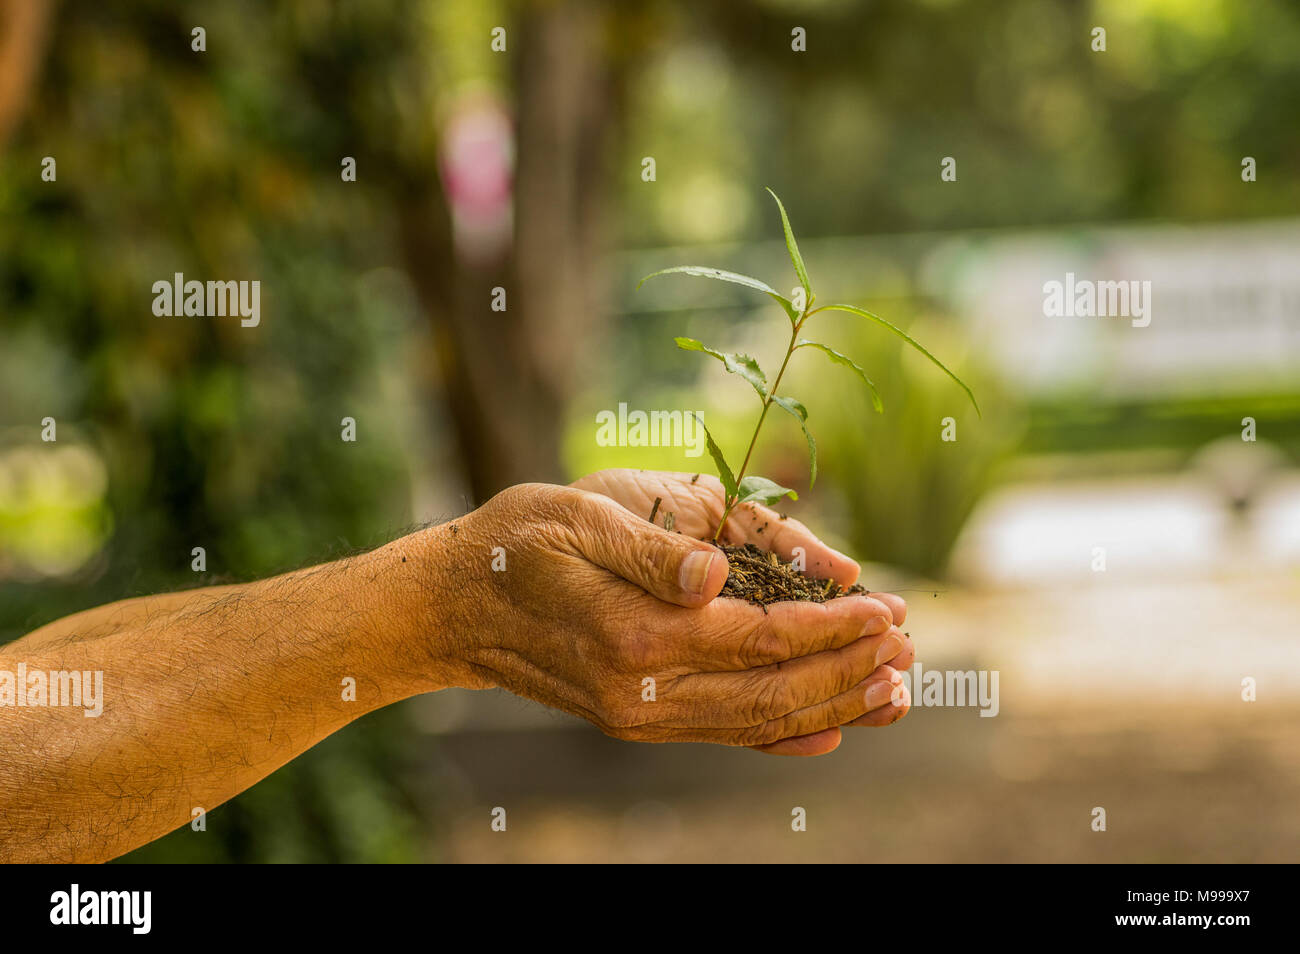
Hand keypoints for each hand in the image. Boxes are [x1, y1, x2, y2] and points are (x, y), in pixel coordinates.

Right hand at [437, 480, 908, 755]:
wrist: (458, 606)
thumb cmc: (520, 544)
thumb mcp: (579, 517)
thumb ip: (652, 551)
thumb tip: (716, 572)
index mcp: (636, 634)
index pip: (760, 638)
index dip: (829, 626)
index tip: (885, 607)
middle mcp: (645, 691)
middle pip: (773, 692)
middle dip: (848, 668)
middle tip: (909, 646)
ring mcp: (642, 716)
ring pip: (759, 722)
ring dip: (833, 704)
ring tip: (895, 688)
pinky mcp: (639, 720)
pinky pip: (726, 735)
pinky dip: (786, 736)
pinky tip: (831, 732)